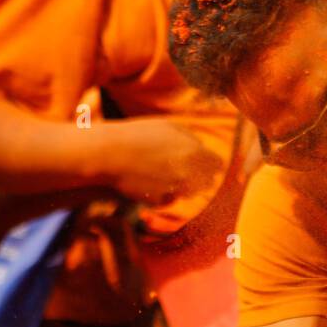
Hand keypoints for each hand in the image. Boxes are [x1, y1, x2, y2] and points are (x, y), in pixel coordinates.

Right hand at [99, 116, 223, 205]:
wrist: (108, 153)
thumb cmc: (137, 134)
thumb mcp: (168, 126)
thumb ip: (190, 137)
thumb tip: (202, 146)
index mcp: (194, 152)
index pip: (218, 165)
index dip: (211, 164)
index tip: (205, 163)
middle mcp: (188, 173)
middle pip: (207, 182)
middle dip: (199, 176)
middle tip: (183, 168)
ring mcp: (174, 188)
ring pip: (189, 193)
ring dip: (183, 185)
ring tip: (164, 173)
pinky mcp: (159, 200)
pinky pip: (169, 199)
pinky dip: (163, 194)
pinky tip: (150, 182)